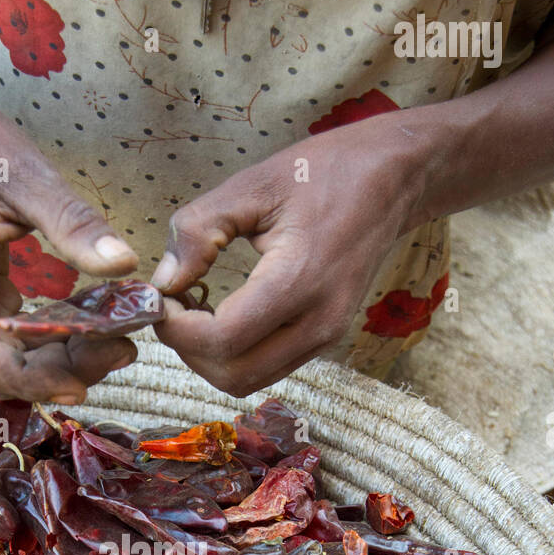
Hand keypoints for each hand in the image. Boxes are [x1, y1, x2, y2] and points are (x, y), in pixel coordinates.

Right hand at [0, 78, 138, 402]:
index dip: (27, 378)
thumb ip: (74, 223)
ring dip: (55, 360)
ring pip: (2, 357)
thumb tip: (125, 264)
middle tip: (121, 350)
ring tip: (113, 342)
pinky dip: (44, 340)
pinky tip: (88, 327)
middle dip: (57, 371)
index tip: (81, 381)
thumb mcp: (29, 174)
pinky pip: (5, 336)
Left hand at [150, 113, 428, 394]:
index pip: (223, 339)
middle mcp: (318, 321)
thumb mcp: (253, 184)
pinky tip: (220, 316)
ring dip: (209, 358)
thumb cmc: (323, 173)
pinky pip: (266, 368)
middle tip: (172, 309)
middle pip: (233, 374)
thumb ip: (200, 230)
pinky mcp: (324, 338)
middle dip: (189, 350)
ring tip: (194, 313)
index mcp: (300, 279)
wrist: (392, 180)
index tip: (161, 299)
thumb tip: (164, 281)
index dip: (179, 329)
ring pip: (248, 380)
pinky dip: (233, 355)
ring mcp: (325, 335)